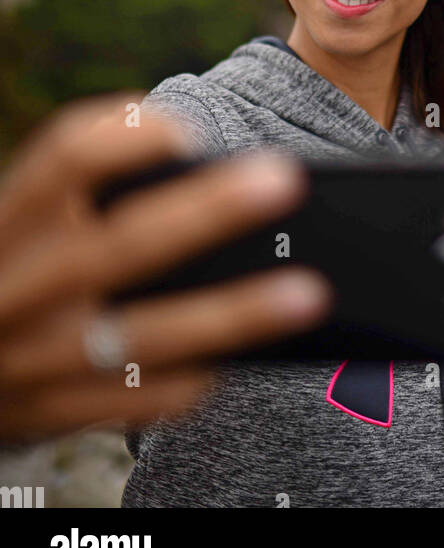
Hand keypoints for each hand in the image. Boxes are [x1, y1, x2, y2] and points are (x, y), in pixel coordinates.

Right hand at [0, 94, 332, 442]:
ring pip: (143, 336)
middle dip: (209, 210)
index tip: (189, 131)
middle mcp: (15, 288)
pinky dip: (190, 379)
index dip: (128, 138)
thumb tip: (204, 171)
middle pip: (123, 242)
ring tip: (308, 292)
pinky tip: (239, 358)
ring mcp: (31, 359)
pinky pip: (134, 401)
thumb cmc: (8, 275)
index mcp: (5, 221)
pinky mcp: (47, 416)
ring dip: (233, 314)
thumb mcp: (20, 227)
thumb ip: (82, 202)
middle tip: (284, 180)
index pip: (64, 159)